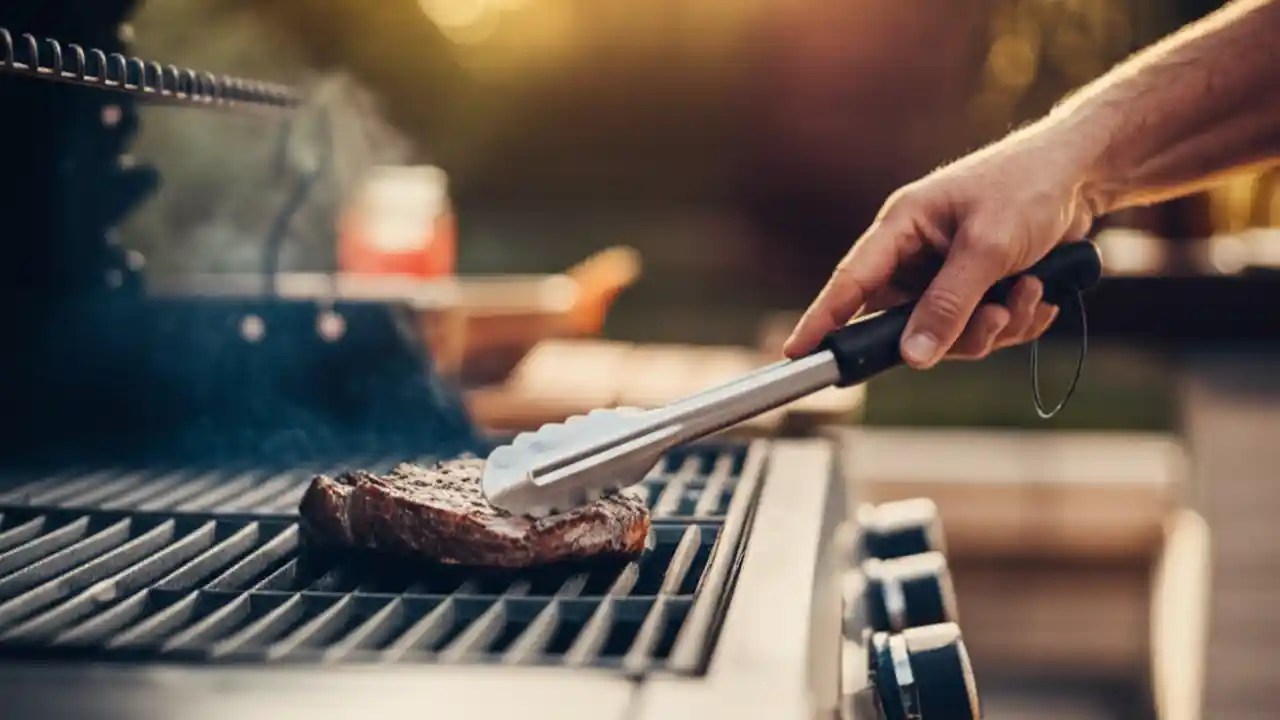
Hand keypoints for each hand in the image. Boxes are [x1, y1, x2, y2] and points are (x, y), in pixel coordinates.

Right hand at [783, 124, 1100, 367]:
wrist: (1083, 173)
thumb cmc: (1028, 187)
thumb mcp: (988, 247)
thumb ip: (948, 305)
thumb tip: (911, 357)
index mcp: (902, 228)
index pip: (851, 282)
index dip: (822, 319)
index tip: (795, 352)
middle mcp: (917, 255)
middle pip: (908, 324)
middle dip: (958, 332)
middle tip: (994, 318)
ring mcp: (946, 274)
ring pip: (950, 335)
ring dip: (996, 326)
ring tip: (1028, 293)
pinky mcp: (977, 287)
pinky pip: (982, 330)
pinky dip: (1015, 321)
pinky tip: (1039, 294)